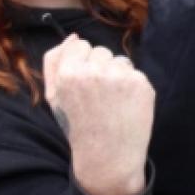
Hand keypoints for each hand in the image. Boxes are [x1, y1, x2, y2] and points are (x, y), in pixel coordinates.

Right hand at [43, 35, 154, 194]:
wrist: (107, 158)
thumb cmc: (79, 125)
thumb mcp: (54, 97)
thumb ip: (54, 62)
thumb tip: (72, 37)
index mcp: (68, 73)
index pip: (80, 45)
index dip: (82, 64)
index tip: (84, 84)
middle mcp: (93, 72)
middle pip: (100, 51)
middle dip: (100, 69)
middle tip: (98, 98)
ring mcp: (119, 77)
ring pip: (119, 61)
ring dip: (117, 76)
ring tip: (111, 103)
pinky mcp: (141, 84)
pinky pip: (135, 73)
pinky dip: (132, 87)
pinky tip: (125, 107)